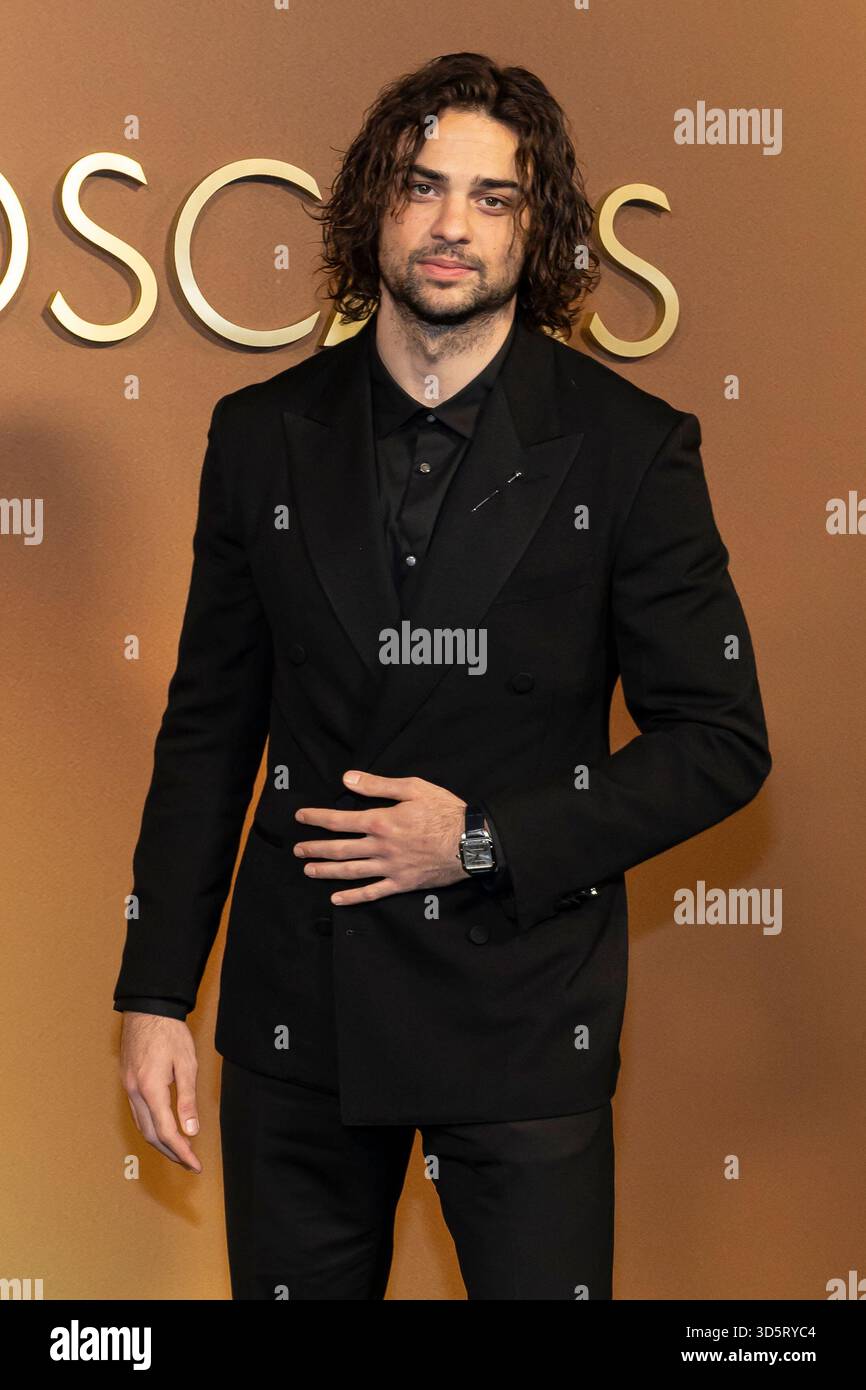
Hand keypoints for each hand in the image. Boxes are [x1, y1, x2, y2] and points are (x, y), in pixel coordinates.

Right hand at [119, 1013, 201, 1171]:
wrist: (147, 1010)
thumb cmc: (170, 1033)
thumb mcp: (186, 1064)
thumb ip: (188, 1100)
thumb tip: (191, 1131)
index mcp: (151, 1089)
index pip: (167, 1132)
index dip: (182, 1152)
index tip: (195, 1165)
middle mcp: (135, 1093)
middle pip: (151, 1135)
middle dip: (171, 1153)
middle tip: (189, 1163)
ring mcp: (128, 1088)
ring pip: (142, 1127)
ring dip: (160, 1143)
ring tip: (179, 1152)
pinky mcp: (128, 1083)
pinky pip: (138, 1114)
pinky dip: (151, 1128)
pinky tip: (162, 1130)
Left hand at [294, 770, 468, 905]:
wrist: (471, 842)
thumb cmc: (444, 811)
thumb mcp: (413, 788)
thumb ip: (378, 785)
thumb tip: (348, 779)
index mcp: (381, 821)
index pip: (339, 820)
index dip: (316, 818)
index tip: (301, 817)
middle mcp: (380, 847)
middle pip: (339, 849)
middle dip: (315, 848)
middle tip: (297, 849)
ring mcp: (390, 868)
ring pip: (350, 871)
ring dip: (326, 871)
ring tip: (308, 870)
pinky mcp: (402, 884)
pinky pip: (372, 893)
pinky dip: (353, 897)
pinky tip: (336, 899)